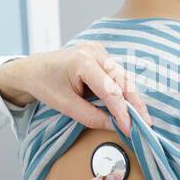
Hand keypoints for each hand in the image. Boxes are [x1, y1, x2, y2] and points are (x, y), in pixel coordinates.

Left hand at [0, 44, 152, 137]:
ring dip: (133, 97)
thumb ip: (90, 116)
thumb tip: (113, 126)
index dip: (122, 112)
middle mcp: (94, 52)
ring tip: (143, 118)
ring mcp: (99, 50)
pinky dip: (125, 90)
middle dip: (136, 104)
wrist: (33, 69)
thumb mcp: (64, 105)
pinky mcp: (101, 54)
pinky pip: (118, 73)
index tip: (130, 129)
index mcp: (82, 62)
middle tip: (146, 124)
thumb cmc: (45, 85)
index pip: (110, 90)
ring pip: (124, 76)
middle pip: (123, 80)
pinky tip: (132, 106)